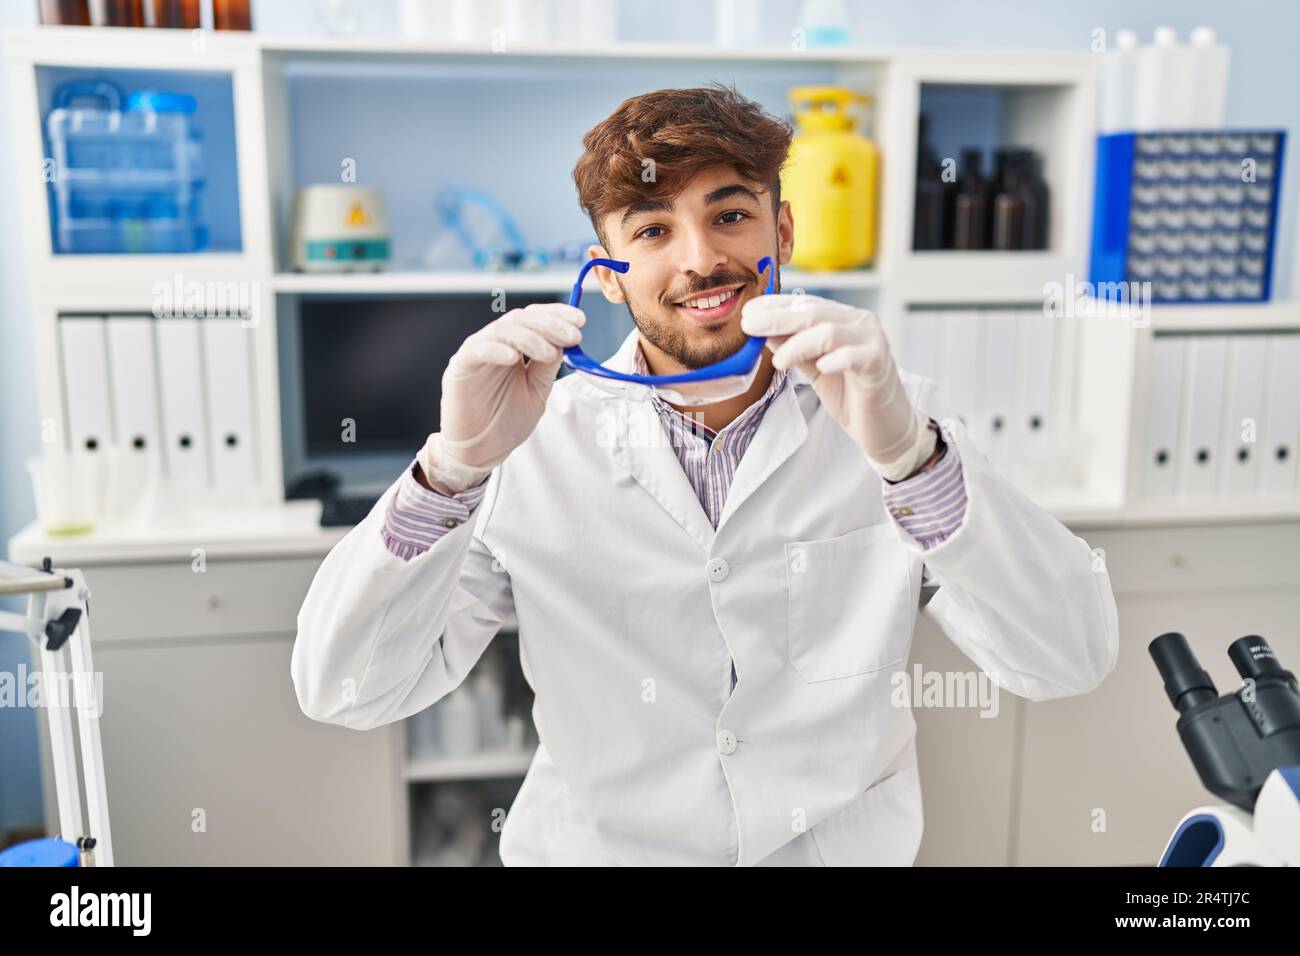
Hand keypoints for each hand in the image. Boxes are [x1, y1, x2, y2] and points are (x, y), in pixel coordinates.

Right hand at [417, 303, 584, 493]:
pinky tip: (513, 358)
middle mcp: (497, 343)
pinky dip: (496, 349)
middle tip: (571, 337)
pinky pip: (478, 349)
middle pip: (522, 318)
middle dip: (550, 325)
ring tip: (548, 353)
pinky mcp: (461, 365)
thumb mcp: (537, 392)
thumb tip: (565, 344)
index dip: (557, 314)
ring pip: (503, 330)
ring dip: (530, 338)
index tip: (579, 320)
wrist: (481, 449)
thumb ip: (548, 367)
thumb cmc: (506, 421)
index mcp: (516, 346)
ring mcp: (478, 351)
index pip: (536, 319)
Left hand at [740, 293, 934, 480]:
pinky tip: (822, 367)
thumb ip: (792, 348)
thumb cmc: (850, 394)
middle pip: (812, 313)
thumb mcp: (813, 367)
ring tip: (779, 363)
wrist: (885, 425)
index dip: (774, 306)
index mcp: (841, 319)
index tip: (747, 312)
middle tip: (749, 325)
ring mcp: (871, 341)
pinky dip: (836, 360)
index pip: (804, 304)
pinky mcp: (878, 364)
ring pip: (829, 332)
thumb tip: (762, 332)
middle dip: (777, 318)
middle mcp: (857, 323)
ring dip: (798, 344)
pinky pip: (855, 356)